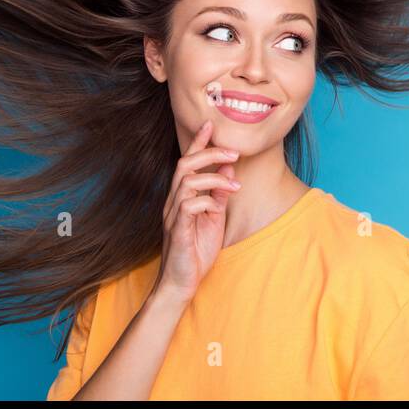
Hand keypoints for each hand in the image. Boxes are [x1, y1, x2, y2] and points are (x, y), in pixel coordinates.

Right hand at [153, 120, 241, 302]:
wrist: (180, 283)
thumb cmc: (196, 251)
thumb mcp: (214, 218)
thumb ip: (219, 194)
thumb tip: (228, 168)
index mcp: (182, 197)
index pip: (187, 162)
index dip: (198, 142)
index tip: (209, 124)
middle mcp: (174, 201)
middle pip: (185, 164)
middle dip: (210, 153)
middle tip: (234, 152)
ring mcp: (173, 215)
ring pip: (187, 181)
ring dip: (214, 178)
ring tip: (235, 185)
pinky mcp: (177, 230)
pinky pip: (188, 206)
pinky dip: (206, 201)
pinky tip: (217, 207)